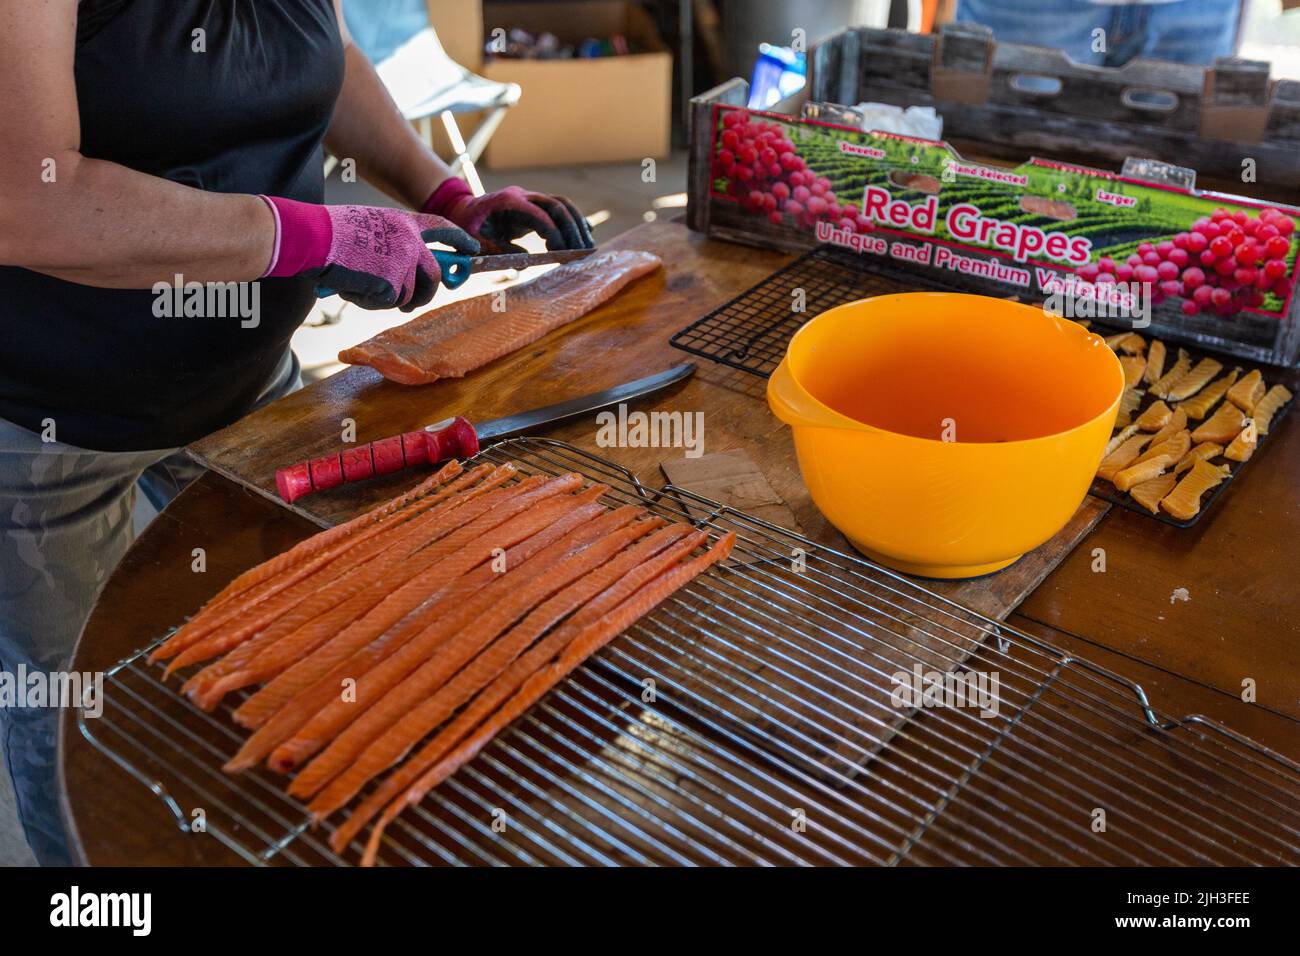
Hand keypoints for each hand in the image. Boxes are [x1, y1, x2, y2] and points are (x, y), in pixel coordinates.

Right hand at [260, 197, 478, 310]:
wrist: (314, 238)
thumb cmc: (330, 234)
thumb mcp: (368, 228)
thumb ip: (390, 245)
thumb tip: (404, 276)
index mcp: (403, 222)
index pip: (441, 228)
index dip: (459, 240)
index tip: (472, 249)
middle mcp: (410, 240)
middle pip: (434, 275)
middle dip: (426, 294)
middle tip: (412, 303)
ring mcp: (404, 260)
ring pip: (410, 294)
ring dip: (390, 299)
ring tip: (364, 289)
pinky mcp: (394, 281)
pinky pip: (390, 302)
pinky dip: (372, 302)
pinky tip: (355, 288)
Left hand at [423, 178, 593, 253]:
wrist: (461, 210)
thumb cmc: (466, 227)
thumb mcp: (476, 241)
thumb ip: (498, 250)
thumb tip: (523, 263)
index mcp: (508, 201)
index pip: (540, 214)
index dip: (554, 233)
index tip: (561, 253)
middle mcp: (523, 196)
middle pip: (557, 206)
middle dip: (572, 228)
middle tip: (582, 251)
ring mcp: (530, 199)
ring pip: (561, 205)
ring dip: (577, 224)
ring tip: (587, 246)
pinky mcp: (534, 206)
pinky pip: (558, 209)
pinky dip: (573, 221)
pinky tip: (585, 234)